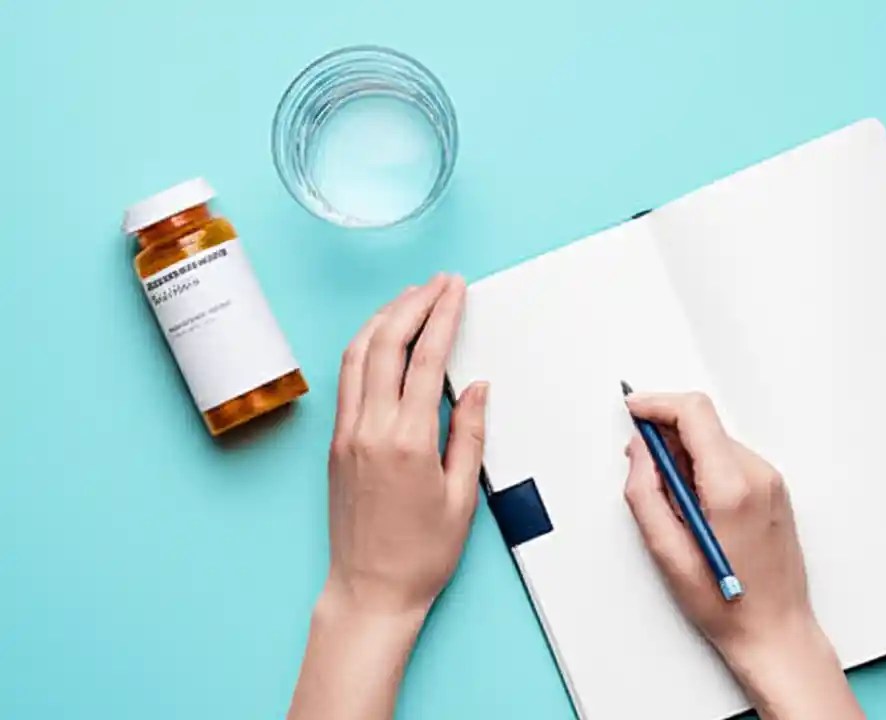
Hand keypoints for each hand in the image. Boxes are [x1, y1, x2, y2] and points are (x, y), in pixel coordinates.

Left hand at [323, 274, 485, 617]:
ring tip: (409, 298)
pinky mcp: (335, 445)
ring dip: (384, 318)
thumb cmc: (420, 555)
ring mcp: (347, 435)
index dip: (443, 315)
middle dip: (414, 304)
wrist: (370, 591)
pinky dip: (364, 348)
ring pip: (357, 356)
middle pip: (387, 344)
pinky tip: (380, 339)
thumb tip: (477, 388)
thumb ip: (470, 434)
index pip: (427, 359)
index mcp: (408, 441)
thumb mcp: (462, 496)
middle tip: (438, 282)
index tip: (456, 290)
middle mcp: (370, 430)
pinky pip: (346, 381)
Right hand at [623, 392, 863, 719]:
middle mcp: (759, 476)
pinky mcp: (774, 491)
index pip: (694, 413)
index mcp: (732, 487)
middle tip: (644, 469)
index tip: (633, 411)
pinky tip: (698, 509)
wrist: (776, 631)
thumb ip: (646, 494)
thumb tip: (639, 453)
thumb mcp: (667, 553)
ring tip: (677, 507)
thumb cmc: (727, 605)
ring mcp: (771, 482)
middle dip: (667, 437)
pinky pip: (731, 461)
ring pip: (715, 442)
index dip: (657, 405)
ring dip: (686, 457)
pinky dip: (706, 470)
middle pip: (704, 425)